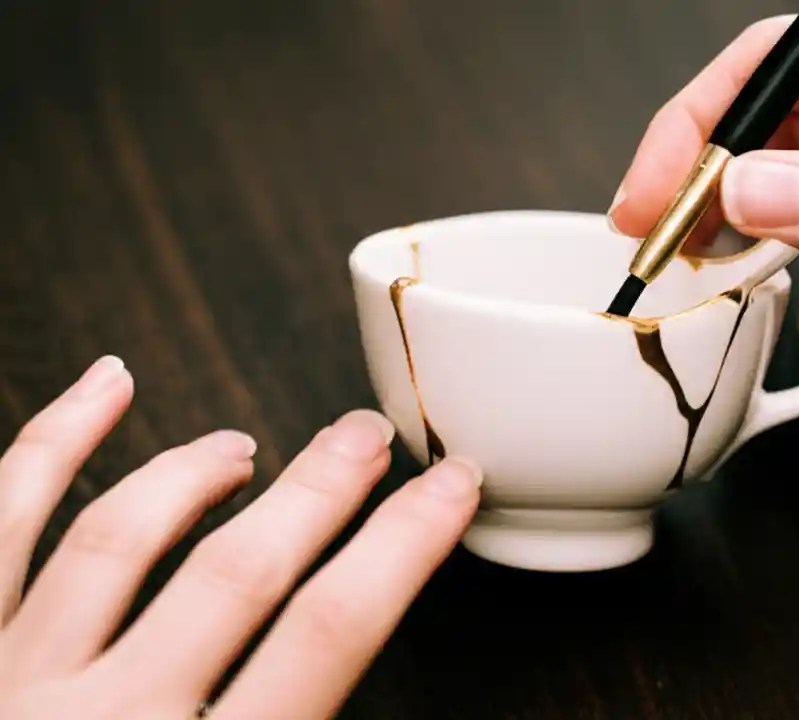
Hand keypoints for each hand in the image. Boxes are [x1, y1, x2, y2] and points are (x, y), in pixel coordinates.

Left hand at [0, 356, 480, 718]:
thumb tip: (354, 711)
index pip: (330, 635)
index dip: (403, 546)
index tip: (449, 487)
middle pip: (240, 570)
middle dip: (321, 491)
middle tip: (368, 435)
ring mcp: (18, 684)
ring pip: (120, 537)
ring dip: (196, 473)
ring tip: (244, 444)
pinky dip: (48, 446)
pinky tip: (98, 391)